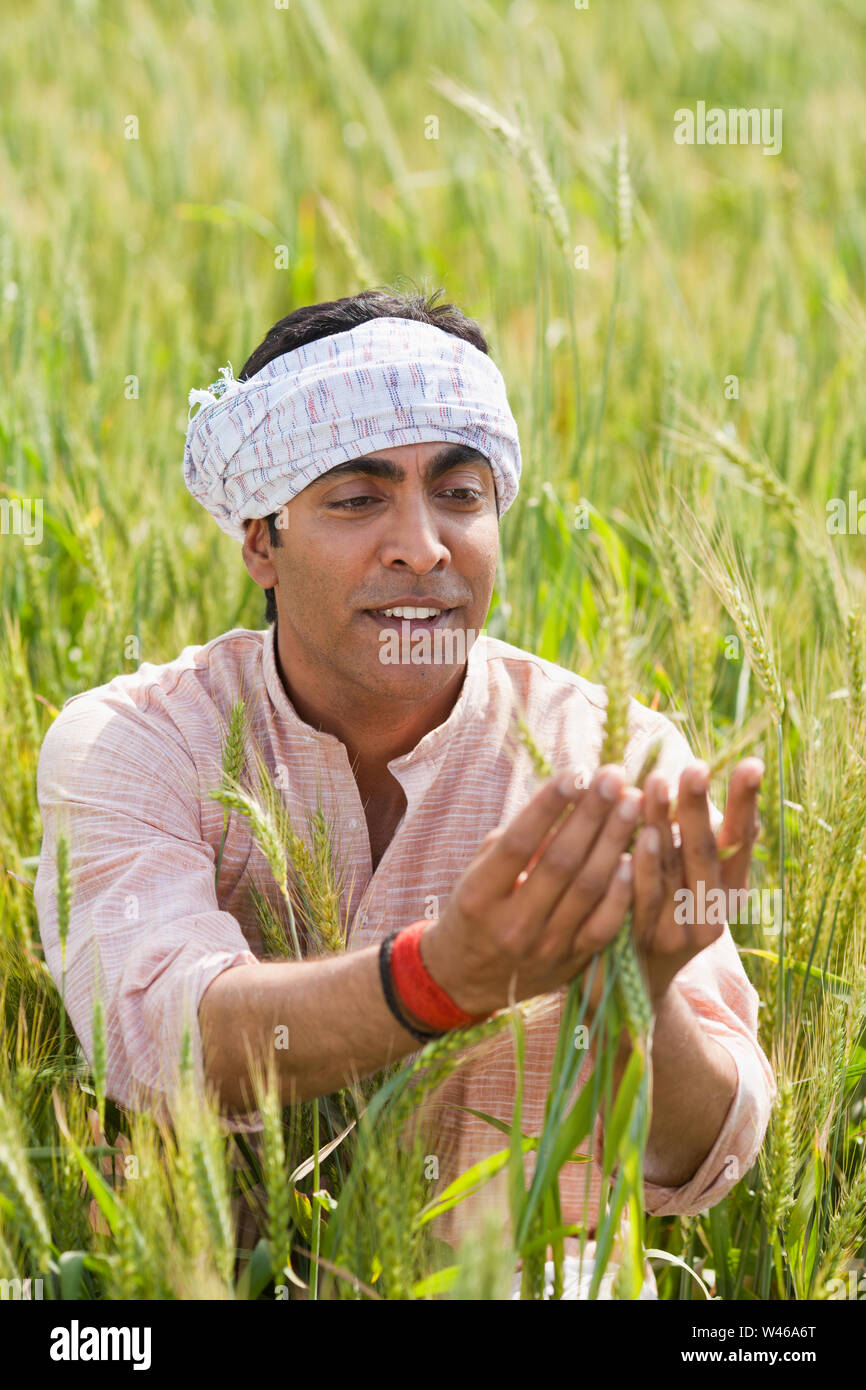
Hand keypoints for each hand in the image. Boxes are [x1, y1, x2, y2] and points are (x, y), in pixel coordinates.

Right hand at [421, 764, 641, 1016]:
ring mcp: (544, 948)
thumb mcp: (477, 874)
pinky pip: (604, 925)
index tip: (576, 772)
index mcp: (478, 896)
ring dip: (614, 841)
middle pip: (560, 861)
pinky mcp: (570, 963)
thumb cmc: (473, 910)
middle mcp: (512, 924)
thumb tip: (565, 799)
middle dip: (592, 814)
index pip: (519, 842)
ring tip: (632, 803)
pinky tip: (634, 857)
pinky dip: (621, 892)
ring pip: (588, 888)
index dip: (550, 805)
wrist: (465, 979)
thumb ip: (515, 842)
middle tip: (614, 777)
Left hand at [629, 757, 764, 1004]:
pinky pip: (640, 901)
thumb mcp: (687, 875)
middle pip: (706, 851)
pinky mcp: (645, 943)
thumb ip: (695, 835)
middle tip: (694, 765)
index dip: (745, 802)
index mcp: (729, 889)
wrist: (637, 982)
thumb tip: (697, 775)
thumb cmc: (662, 909)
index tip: (751, 764)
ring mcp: (679, 931)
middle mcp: (712, 911)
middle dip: (699, 806)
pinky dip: (639, 869)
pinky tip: (632, 841)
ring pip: (671, 870)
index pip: (742, 839)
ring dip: (662, 824)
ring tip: (657, 785)